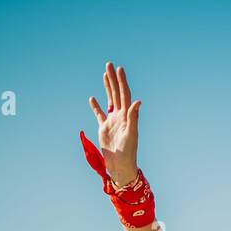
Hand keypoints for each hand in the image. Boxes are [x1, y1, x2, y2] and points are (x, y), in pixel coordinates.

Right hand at [88, 61, 140, 186]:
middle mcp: (120, 116)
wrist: (120, 165)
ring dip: (107, 87)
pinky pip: (99, 114)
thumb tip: (138, 101)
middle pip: (116, 93)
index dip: (122, 81)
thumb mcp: (131, 134)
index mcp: (127, 116)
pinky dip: (96, 106)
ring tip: (104, 74)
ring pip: (109, 100)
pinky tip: (92, 98)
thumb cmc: (128, 152)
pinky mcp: (104, 128)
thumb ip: (133, 117)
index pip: (124, 94)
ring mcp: (112, 121)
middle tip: (109, 64)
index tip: (119, 69)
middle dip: (113, 79)